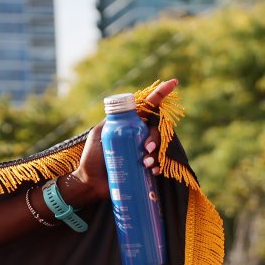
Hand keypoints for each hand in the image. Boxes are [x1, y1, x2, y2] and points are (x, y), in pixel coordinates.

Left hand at [67, 78, 177, 203]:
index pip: (147, 106)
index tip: (174, 82)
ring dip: (157, 154)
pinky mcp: (144, 165)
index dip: (160, 93)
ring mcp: (142, 150)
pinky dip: (158, 166)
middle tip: (146, 149)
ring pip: (159, 145)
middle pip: (156, 128)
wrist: (90, 182)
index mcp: (129, 123)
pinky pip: (158, 162)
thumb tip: (127, 108)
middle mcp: (138, 134)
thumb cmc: (92, 157)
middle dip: (155, 138)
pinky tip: (153, 171)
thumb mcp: (99, 134)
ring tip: (145, 164)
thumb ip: (111, 120)